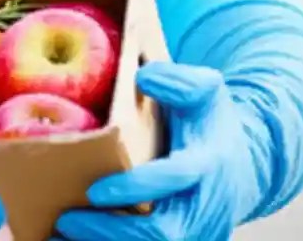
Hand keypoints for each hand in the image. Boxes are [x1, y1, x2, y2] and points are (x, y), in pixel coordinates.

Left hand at [54, 62, 256, 239]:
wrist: (240, 166)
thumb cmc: (210, 125)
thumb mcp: (206, 93)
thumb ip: (180, 81)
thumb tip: (144, 77)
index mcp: (207, 163)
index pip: (175, 178)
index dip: (136, 187)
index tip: (95, 190)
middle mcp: (205, 206)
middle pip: (164, 234)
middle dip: (112, 231)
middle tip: (66, 219)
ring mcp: (199, 232)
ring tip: (61, 233)